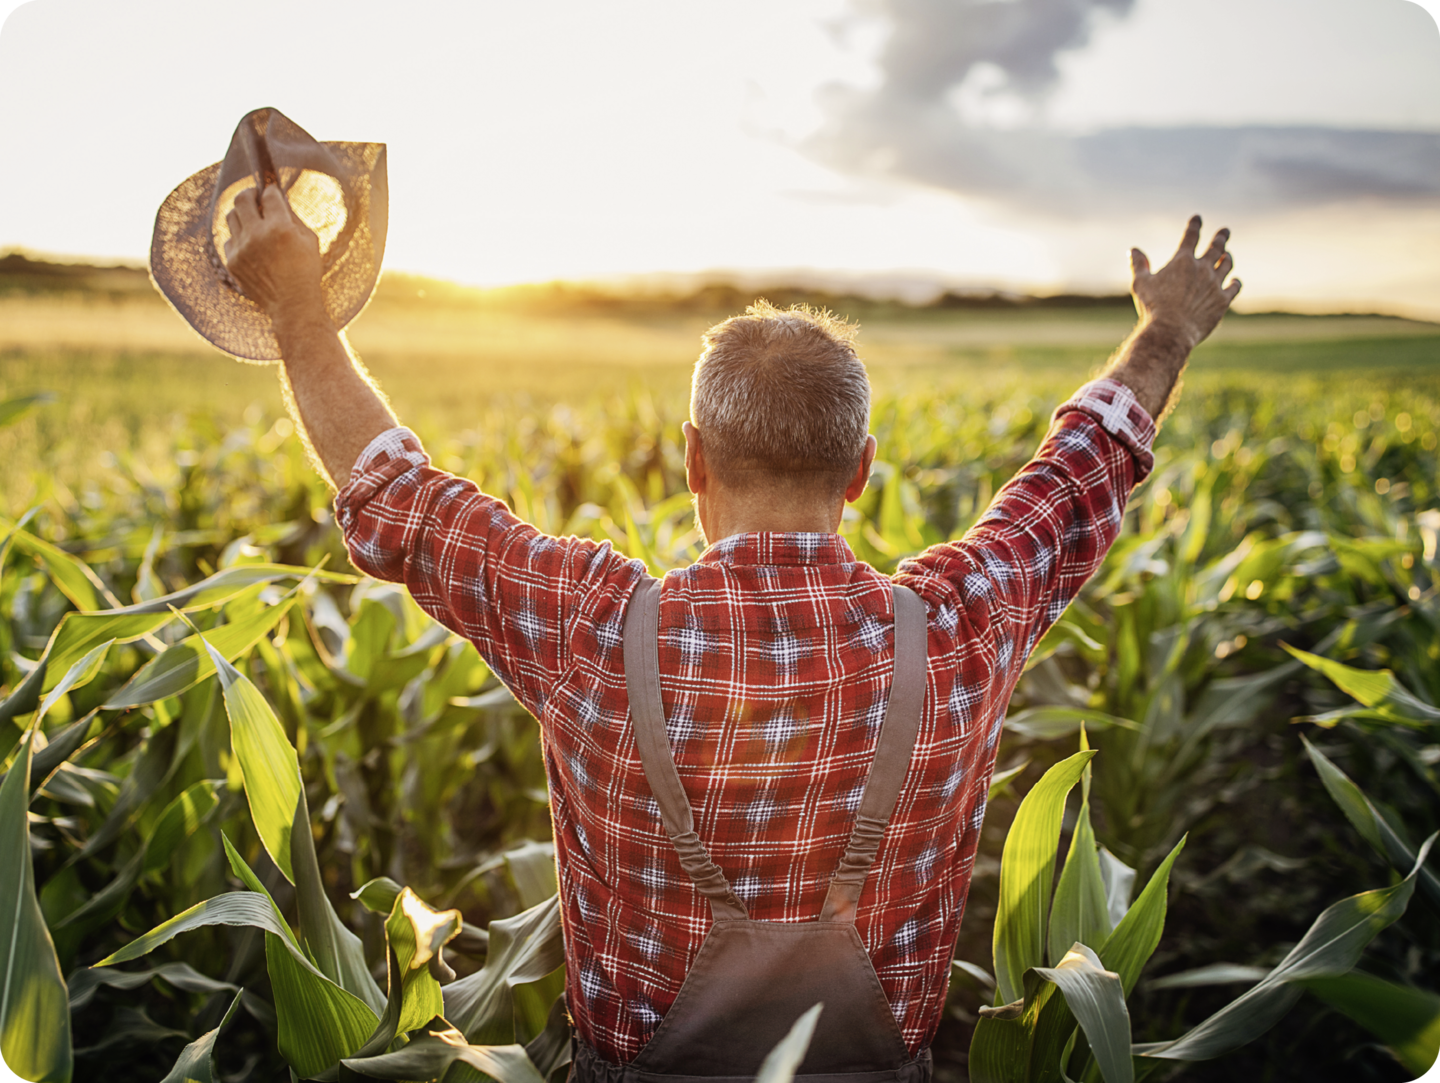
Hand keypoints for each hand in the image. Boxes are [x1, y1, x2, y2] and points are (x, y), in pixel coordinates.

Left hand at [223, 185, 326, 326]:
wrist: (292, 305)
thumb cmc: (306, 272)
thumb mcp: (310, 240)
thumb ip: (292, 217)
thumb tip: (278, 199)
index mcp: (280, 228)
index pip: (268, 195)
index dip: (271, 190)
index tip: (272, 191)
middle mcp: (257, 235)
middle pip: (241, 199)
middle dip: (250, 194)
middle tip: (256, 197)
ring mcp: (241, 249)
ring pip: (231, 216)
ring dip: (242, 214)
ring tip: (252, 220)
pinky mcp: (232, 261)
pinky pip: (229, 239)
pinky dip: (239, 237)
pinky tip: (251, 244)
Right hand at [1130, 215, 1240, 351]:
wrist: (1170, 331)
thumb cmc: (1152, 307)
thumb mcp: (1141, 284)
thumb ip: (1139, 265)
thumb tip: (1133, 250)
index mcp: (1182, 261)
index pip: (1191, 236)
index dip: (1194, 225)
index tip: (1197, 218)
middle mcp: (1202, 268)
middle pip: (1216, 247)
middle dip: (1221, 237)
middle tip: (1225, 231)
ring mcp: (1215, 284)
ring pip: (1226, 265)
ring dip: (1227, 258)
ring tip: (1227, 255)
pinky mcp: (1223, 301)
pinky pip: (1234, 287)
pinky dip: (1235, 282)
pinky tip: (1235, 281)